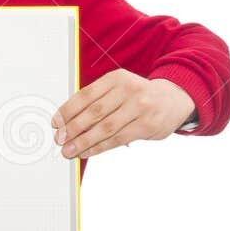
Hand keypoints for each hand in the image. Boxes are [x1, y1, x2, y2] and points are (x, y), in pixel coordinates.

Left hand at [51, 69, 195, 158]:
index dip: (68, 110)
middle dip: (73, 128)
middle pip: (94, 112)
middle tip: (60, 139)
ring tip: (70, 150)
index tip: (56, 122)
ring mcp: (139, 108)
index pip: (86, 95)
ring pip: (105, 128)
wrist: (173, 99)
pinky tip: (87, 151)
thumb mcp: (119, 87)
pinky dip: (100, 147)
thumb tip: (68, 120)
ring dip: (84, 141)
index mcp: (116, 78)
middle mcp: (128, 90)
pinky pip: (118, 139)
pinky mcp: (147, 126)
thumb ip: (98, 99)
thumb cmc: (138, 95)